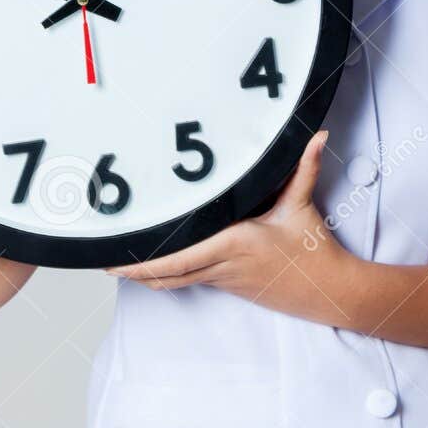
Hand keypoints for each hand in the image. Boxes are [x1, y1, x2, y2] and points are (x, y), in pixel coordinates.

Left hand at [104, 129, 354, 324]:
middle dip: (131, 268)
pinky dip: (163, 274)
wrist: (327, 291)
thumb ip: (304, 167)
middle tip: (100, 257)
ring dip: (143, 274)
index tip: (118, 254)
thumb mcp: (304, 206)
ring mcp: (222, 277)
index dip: (145, 259)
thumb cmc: (313, 251)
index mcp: (235, 243)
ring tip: (114, 262)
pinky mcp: (225, 283)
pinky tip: (147, 264)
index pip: (180, 256)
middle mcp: (223, 264)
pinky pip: (186, 280)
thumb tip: (317, 135)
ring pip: (172, 281)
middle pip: (165, 274)